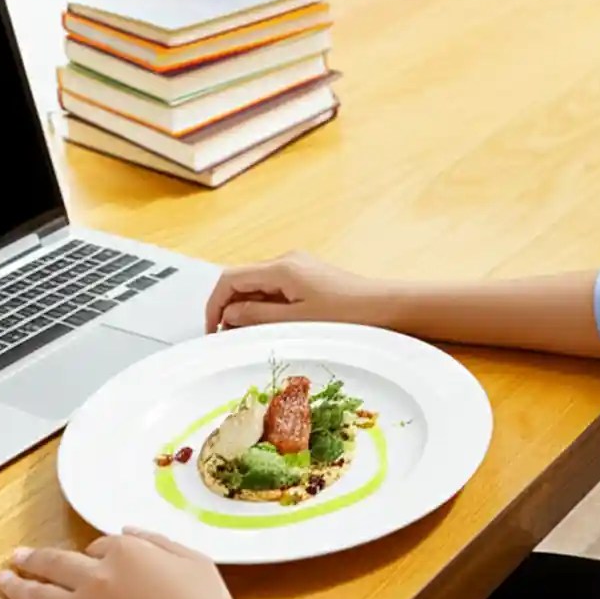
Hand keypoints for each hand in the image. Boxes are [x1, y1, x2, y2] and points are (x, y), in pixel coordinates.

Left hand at [0, 528, 234, 598]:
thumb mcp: (194, 561)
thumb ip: (159, 542)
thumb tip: (131, 532)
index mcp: (126, 552)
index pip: (99, 545)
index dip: (97, 550)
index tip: (97, 555)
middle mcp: (98, 578)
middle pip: (56, 563)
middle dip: (34, 560)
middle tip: (17, 558)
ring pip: (40, 596)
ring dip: (17, 587)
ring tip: (2, 581)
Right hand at [205, 251, 387, 331]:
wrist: (386, 307)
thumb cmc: (347, 315)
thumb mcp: (296, 321)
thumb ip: (258, 316)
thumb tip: (230, 314)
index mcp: (281, 268)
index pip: (230, 279)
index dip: (215, 304)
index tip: (213, 330)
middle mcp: (286, 261)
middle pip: (242, 281)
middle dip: (230, 308)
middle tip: (230, 338)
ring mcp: (298, 267)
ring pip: (258, 286)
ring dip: (248, 310)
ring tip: (250, 336)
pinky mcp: (308, 277)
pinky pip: (275, 289)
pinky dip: (266, 307)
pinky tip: (271, 327)